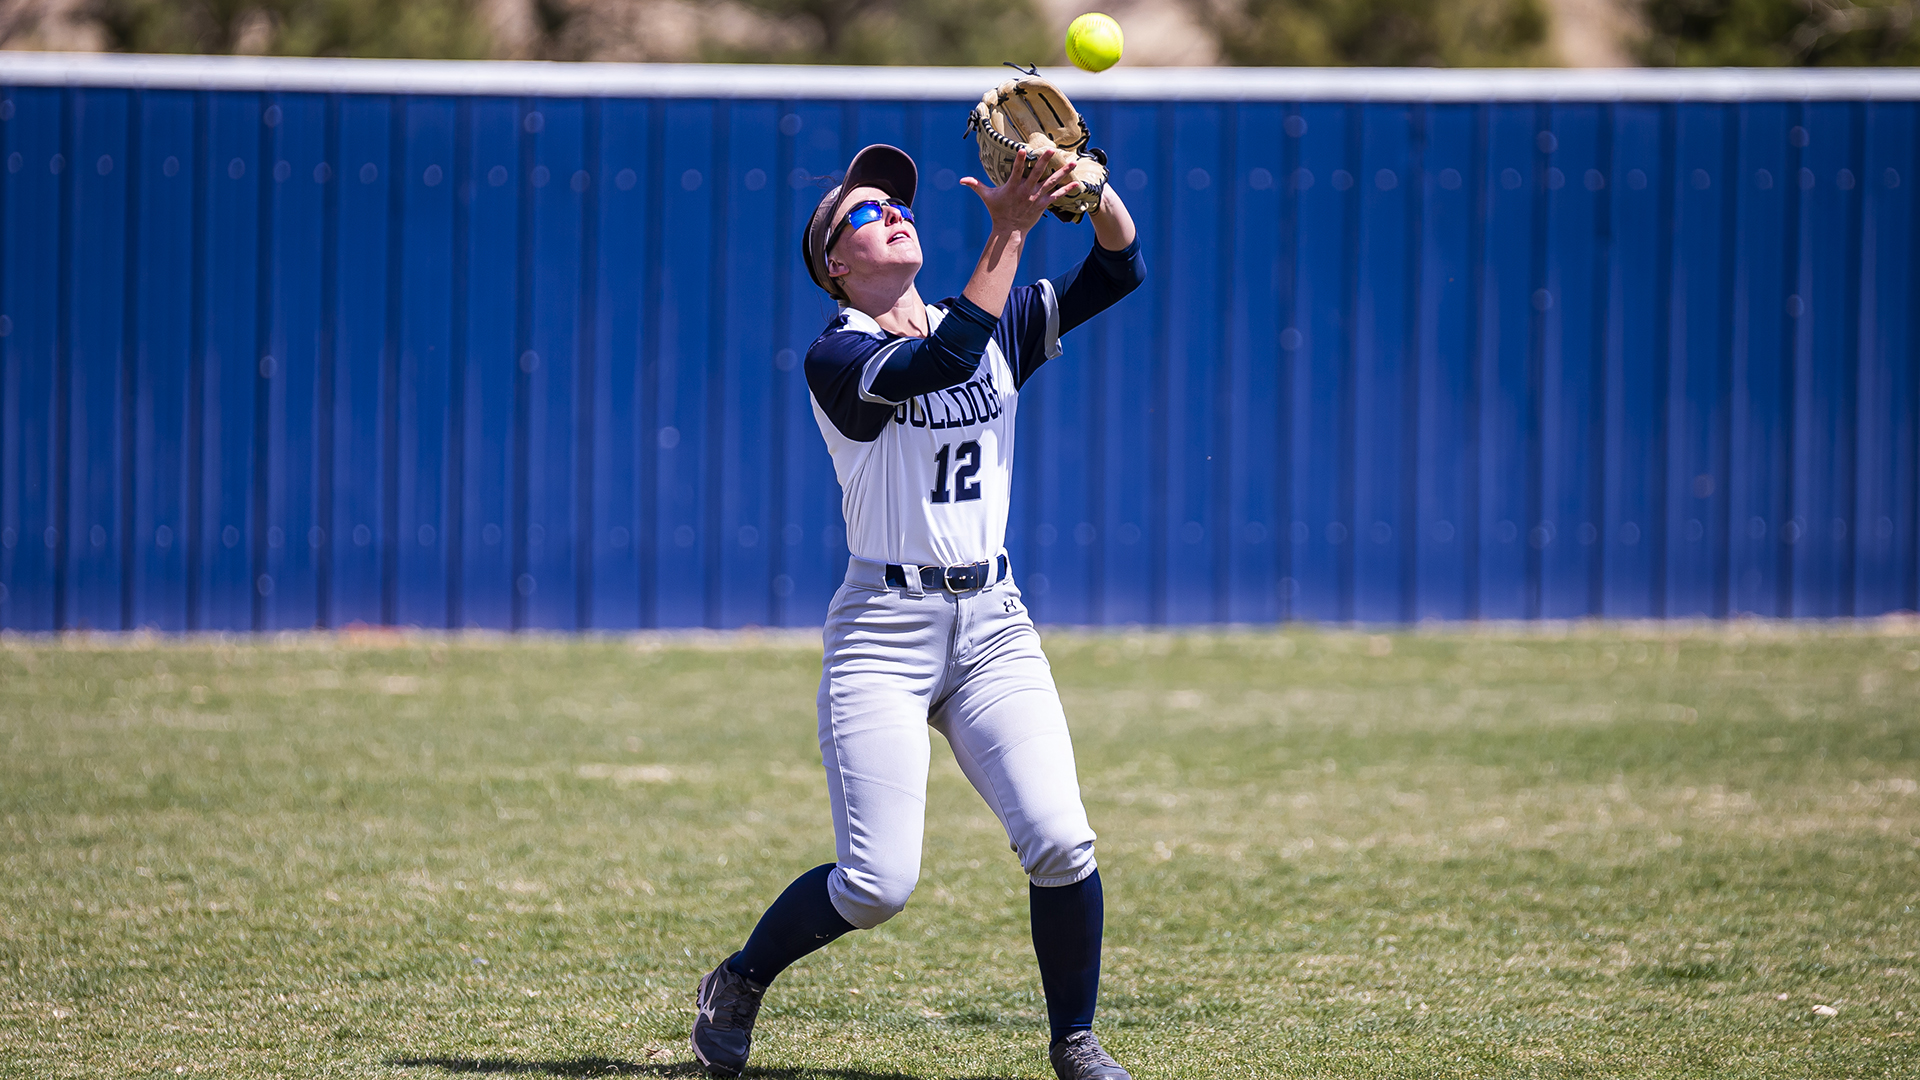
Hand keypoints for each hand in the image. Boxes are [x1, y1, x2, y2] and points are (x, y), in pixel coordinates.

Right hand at [960, 146, 1076, 234]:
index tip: (1023, 149)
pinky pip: (1057, 195)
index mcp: (1012, 187)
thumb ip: (976, 185)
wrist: (1009, 230)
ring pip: (1051, 182)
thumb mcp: (986, 197)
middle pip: (1036, 173)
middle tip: (1051, 149)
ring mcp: (1036, 197)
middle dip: (1044, 161)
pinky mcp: (1043, 204)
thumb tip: (961, 180)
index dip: (1018, 160)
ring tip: (1073, 163)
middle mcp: (1026, 190)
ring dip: (1062, 173)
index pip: (1015, 170)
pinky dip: (1066, 190)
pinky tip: (1076, 184)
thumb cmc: (998, 212)